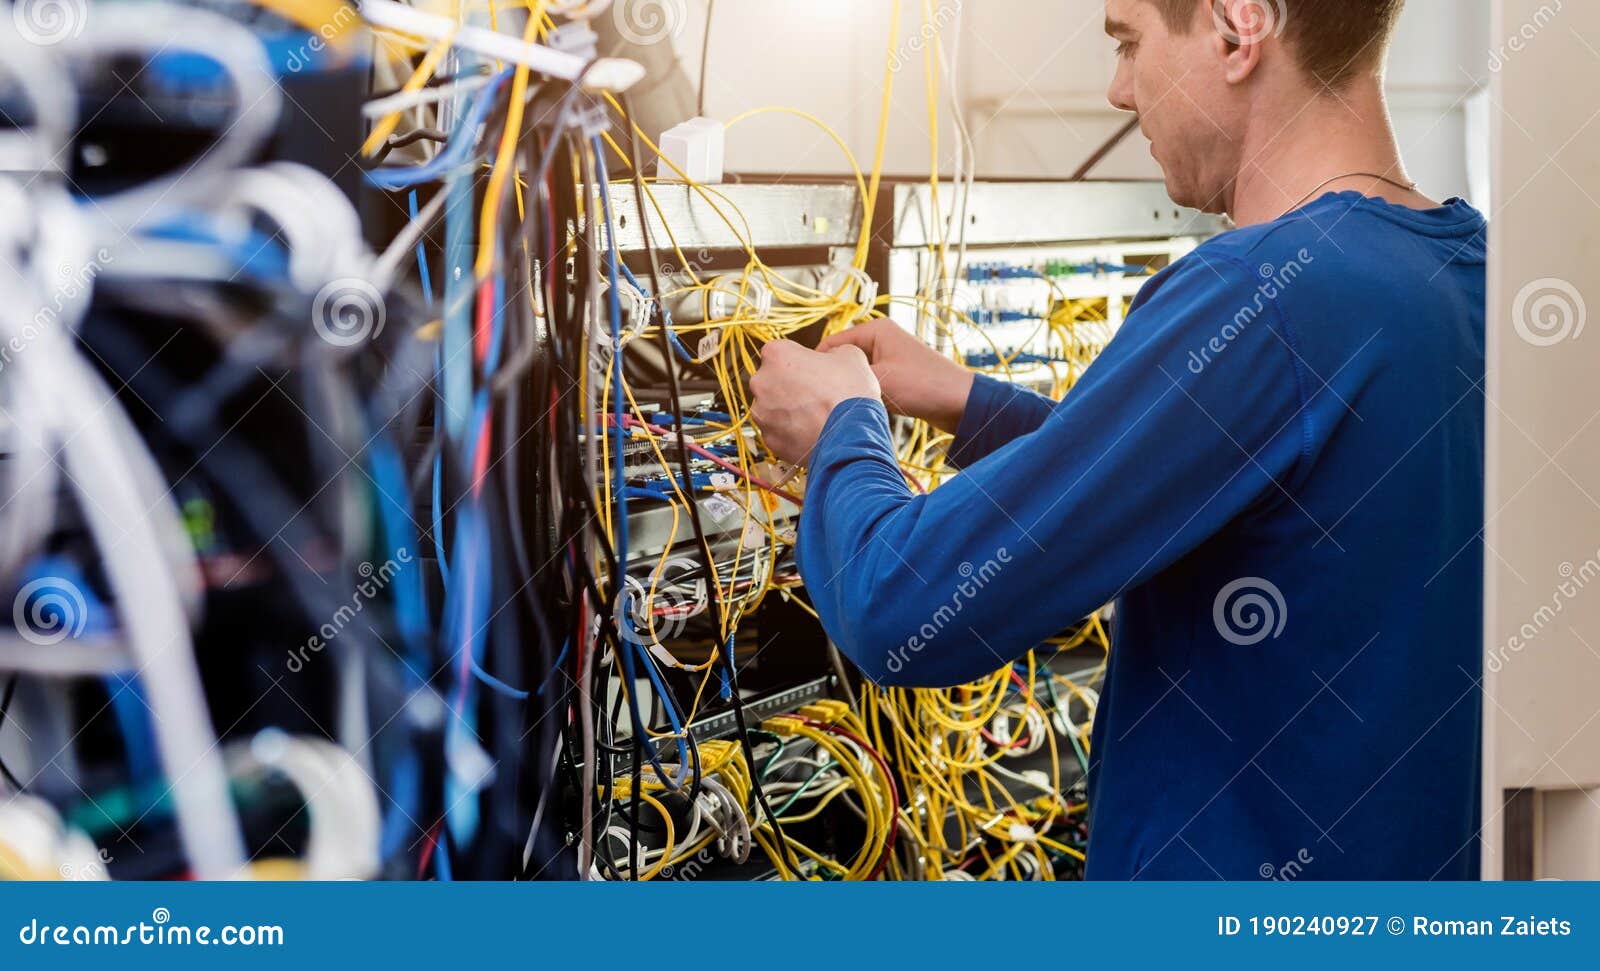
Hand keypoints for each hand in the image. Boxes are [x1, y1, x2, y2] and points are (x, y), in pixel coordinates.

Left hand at [749, 339, 880, 464]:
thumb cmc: (849, 395)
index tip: (811, 369)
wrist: (853, 439)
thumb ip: (831, 350)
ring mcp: (762, 414)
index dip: (798, 360)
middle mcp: (761, 383)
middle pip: (771, 380)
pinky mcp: (769, 439)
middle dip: (790, 386)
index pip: (779, 351)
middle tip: (815, 394)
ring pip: (773, 408)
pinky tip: (812, 431)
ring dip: (789, 410)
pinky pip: (778, 431)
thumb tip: (829, 356)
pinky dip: (791, 432)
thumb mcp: (851, 355)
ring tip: (816, 415)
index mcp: (777, 355)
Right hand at [817, 319, 974, 431]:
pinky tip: (856, 408)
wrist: (959, 403)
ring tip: (838, 404)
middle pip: (842, 358)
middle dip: (834, 377)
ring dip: (849, 388)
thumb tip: (820, 384)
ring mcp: (887, 357)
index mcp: (875, 330)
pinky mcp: (893, 375)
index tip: (805, 385)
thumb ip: (848, 379)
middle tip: (820, 398)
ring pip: (854, 373)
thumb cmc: (925, 386)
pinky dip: (862, 394)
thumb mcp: (880, 381)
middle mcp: (880, 339)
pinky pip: (867, 383)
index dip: (817, 363)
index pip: (832, 342)